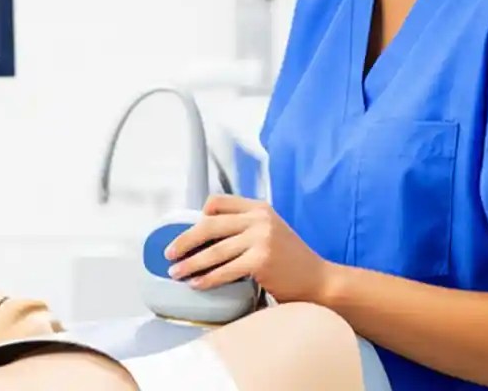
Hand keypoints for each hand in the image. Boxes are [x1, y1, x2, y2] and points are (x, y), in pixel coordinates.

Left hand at [163, 195, 336, 303]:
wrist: (319, 281)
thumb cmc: (291, 261)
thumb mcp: (270, 232)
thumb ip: (245, 227)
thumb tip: (205, 234)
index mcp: (259, 207)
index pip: (218, 202)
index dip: (199, 216)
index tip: (187, 231)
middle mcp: (259, 218)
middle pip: (209, 224)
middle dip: (184, 240)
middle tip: (168, 252)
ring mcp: (261, 238)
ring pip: (213, 250)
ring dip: (190, 263)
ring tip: (176, 272)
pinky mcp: (261, 260)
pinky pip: (225, 270)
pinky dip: (207, 279)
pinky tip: (197, 284)